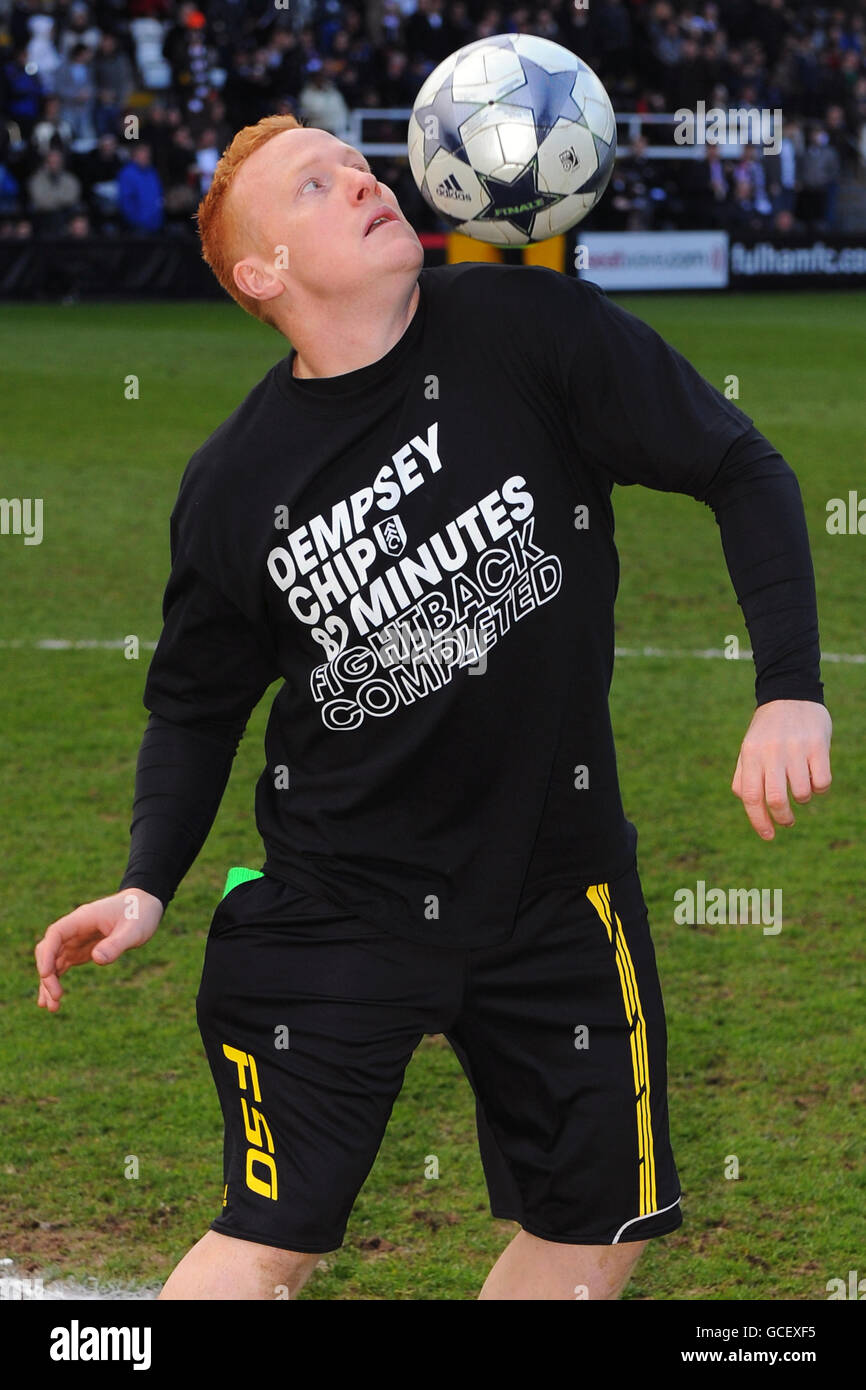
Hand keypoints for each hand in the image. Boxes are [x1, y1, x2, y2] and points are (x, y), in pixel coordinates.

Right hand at [35, 888, 163, 1012]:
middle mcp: (74, 929)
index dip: (48, 953)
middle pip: (49, 949)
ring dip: (49, 983)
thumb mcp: (134, 930)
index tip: (46, 974)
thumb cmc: (140, 913)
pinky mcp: (80, 950)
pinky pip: (62, 965)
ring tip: (51, 1008)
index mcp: (83, 918)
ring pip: (53, 961)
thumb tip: (97, 960)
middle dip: (48, 974)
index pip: (56, 933)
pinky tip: (54, 1000)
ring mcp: (75, 940)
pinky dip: (56, 981)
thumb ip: (117, 944)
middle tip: (56, 997)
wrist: (144, 905)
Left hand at [731, 699, 831, 838]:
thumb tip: (746, 803)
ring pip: (802, 793)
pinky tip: (815, 777)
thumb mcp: (749, 747)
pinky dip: (820, 787)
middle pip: (776, 799)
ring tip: (800, 788)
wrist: (790, 694)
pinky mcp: (819, 745)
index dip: (758, 821)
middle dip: (782, 818)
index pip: (750, 796)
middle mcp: (771, 752)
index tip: (768, 836)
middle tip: (787, 821)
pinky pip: (822, 782)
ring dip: (803, 799)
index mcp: (750, 754)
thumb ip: (742, 775)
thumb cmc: (768, 729)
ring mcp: (796, 748)